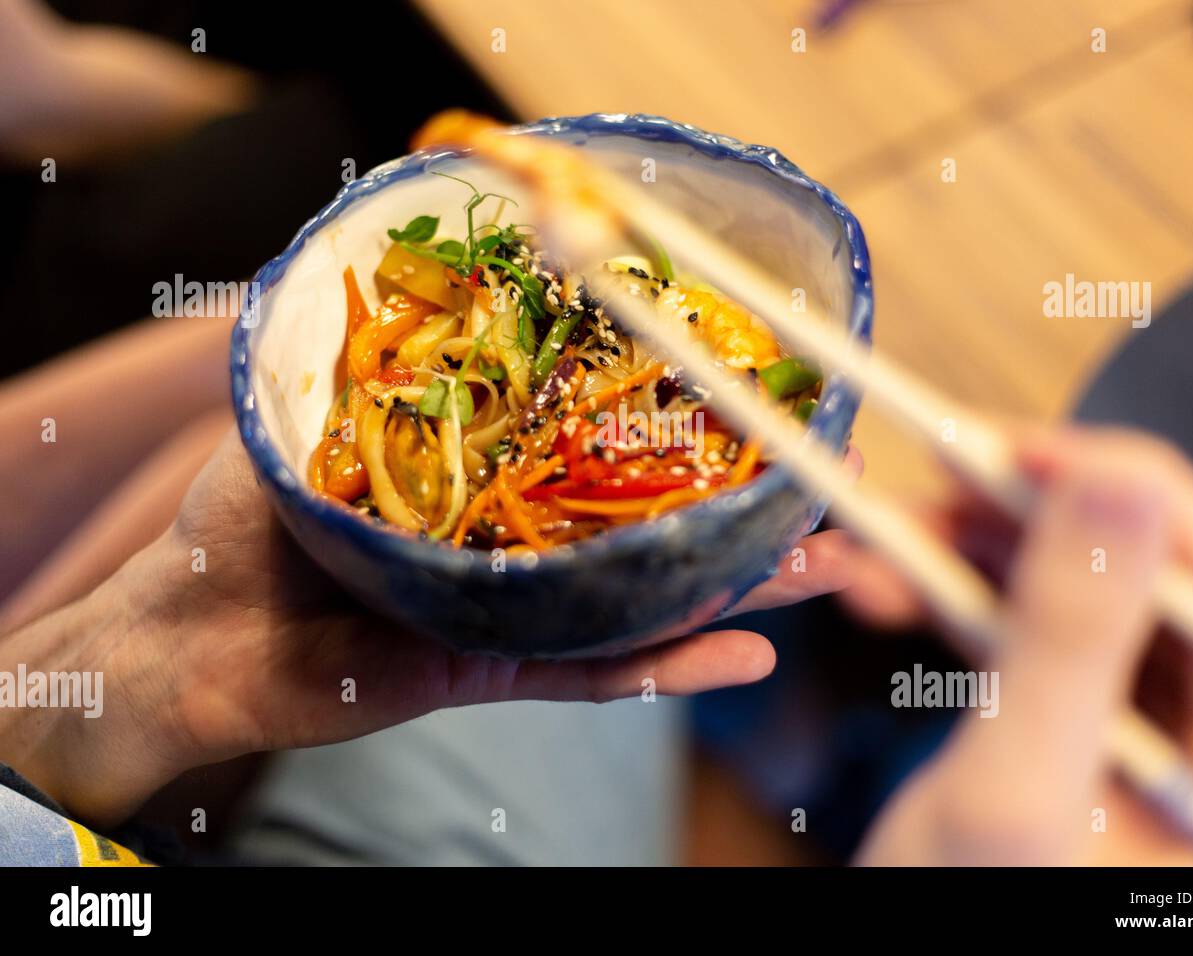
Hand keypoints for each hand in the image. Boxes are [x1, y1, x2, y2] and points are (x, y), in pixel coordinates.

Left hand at [0, 430, 862, 826]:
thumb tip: (450, 273)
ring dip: (742, 584)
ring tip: (833, 565)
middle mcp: (520, 539)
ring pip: (646, 597)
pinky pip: (592, 672)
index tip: (760, 391)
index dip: (686, 420)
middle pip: (651, 521)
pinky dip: (669, 665)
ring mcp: (515, 608)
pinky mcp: (493, 668)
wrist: (184, 633)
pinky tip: (749, 653)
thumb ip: (387, 354)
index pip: (607, 441)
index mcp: (490, 472)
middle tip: (836, 487)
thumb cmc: (241, 515)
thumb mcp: (316, 407)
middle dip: (747, 507)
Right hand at [851, 428, 1192, 864]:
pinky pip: (1028, 635)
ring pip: (1076, 597)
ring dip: (979, 553)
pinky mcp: (1065, 734)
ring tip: (889, 538)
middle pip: (1145, 584)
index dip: (1135, 499)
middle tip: (941, 481)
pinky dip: (959, 599)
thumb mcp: (1017, 792)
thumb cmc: (962, 930)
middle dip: (1031, 522)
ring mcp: (1133, 741)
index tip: (1025, 451)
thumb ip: (1072, 640)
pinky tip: (894, 587)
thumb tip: (1118, 483)